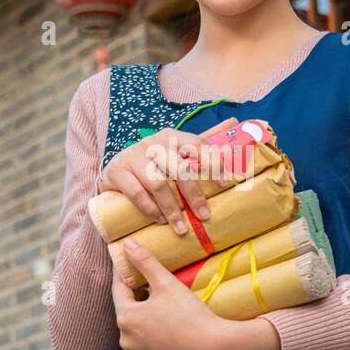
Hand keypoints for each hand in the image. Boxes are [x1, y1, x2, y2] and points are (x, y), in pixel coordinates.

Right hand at [97, 117, 238, 236]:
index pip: (196, 144)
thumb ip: (200, 144)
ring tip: (181, 228)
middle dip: (194, 195)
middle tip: (205, 215)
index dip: (212, 162)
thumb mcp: (174, 152)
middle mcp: (152, 142)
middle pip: (179, 169)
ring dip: (172, 209)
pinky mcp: (117, 171)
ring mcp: (133, 155)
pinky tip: (160, 220)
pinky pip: (137, 192)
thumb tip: (234, 122)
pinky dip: (151, 209)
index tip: (224, 184)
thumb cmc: (152, 164)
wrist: (115, 170)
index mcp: (171, 135)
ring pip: (158, 183)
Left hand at [110, 237, 234, 349]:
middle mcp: (126, 340)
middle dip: (136, 298)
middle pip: (128, 311)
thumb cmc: (189, 313)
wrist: (214, 348)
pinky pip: (148, 347)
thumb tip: (126, 243)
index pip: (119, 290)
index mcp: (126, 318)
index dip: (124, 274)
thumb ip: (145, 261)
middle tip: (149, 284)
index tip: (128, 263)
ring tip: (160, 307)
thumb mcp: (166, 283)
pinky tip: (167, 329)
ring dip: (145, 319)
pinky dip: (154, 337)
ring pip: (137, 331)